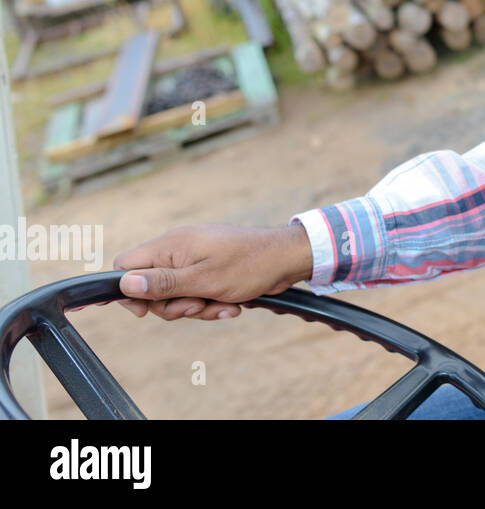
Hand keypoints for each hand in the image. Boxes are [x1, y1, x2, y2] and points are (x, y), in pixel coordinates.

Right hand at [109, 223, 313, 321]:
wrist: (287, 260)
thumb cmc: (249, 265)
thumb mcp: (202, 280)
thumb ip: (162, 283)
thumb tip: (124, 283)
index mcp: (171, 245)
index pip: (126, 265)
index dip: (129, 291)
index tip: (146, 310)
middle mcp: (179, 250)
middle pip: (151, 287)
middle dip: (173, 305)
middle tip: (197, 306)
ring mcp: (195, 259)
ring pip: (176, 296)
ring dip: (197, 308)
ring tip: (221, 305)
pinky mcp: (209, 270)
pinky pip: (196, 293)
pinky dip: (211, 303)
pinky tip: (231, 306)